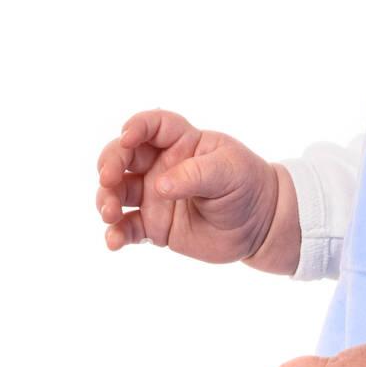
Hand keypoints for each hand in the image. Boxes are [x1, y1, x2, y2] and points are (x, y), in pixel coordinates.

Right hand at [95, 108, 281, 264]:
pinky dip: (116, 234)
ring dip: (106, 199)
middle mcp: (161, 165)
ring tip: (111, 215)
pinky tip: (114, 241)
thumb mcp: (230, 170)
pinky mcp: (154, 225)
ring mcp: (154, 195)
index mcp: (181, 141)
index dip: (136, 127)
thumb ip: (196, 174)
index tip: (127, 138)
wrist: (260, 224)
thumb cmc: (247, 184)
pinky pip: (127, 228)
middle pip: (122, 155)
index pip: (152, 125)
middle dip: (109, 164)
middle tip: (109, 179)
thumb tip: (159, 186)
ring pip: (117, 191)